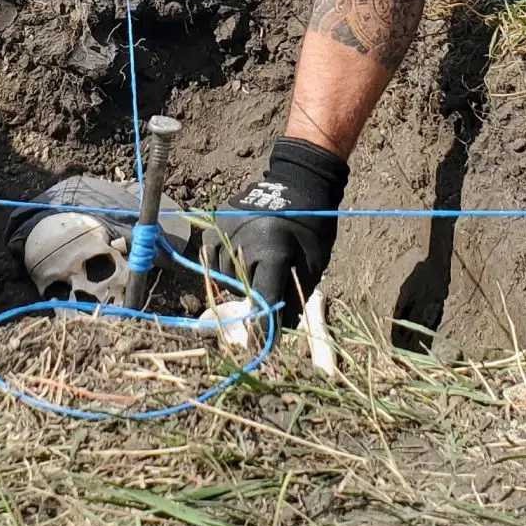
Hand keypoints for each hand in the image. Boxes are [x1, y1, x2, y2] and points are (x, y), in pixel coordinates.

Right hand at [220, 139, 349, 324]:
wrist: (299, 182)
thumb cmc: (313, 225)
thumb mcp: (315, 264)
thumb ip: (295, 297)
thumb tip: (277, 330)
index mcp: (272, 251)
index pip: (263, 301)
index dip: (263, 326)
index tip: (262, 343)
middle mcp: (244, 242)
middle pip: (241, 291)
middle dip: (254, 298)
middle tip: (266, 291)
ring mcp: (226, 230)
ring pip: (223, 276)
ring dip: (237, 282)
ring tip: (255, 268)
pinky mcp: (216, 222)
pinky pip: (211, 256)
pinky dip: (221, 264)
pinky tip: (237, 259)